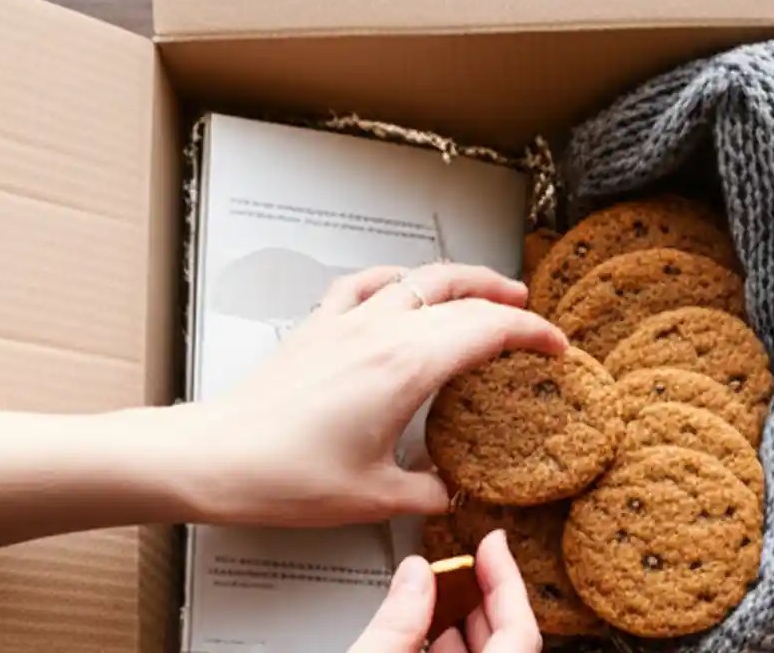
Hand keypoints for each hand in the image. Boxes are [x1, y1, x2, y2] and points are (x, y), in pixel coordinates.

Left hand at [180, 263, 567, 527]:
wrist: (217, 457)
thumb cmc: (285, 474)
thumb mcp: (374, 497)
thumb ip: (427, 492)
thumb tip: (450, 491)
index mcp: (407, 366)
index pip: (489, 330)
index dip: (533, 334)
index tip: (556, 347)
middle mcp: (382, 331)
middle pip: (463, 296)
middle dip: (507, 304)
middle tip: (531, 319)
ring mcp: (348, 321)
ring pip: (420, 277)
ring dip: (461, 280)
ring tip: (484, 290)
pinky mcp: (318, 325)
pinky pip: (367, 282)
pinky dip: (396, 278)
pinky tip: (402, 284)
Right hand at [349, 529, 543, 652]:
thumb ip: (397, 622)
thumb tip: (415, 573)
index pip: (521, 628)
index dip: (507, 578)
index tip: (494, 543)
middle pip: (507, 638)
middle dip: (481, 596)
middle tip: (462, 563)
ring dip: (463, 624)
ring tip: (439, 591)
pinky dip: (451, 650)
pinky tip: (428, 635)